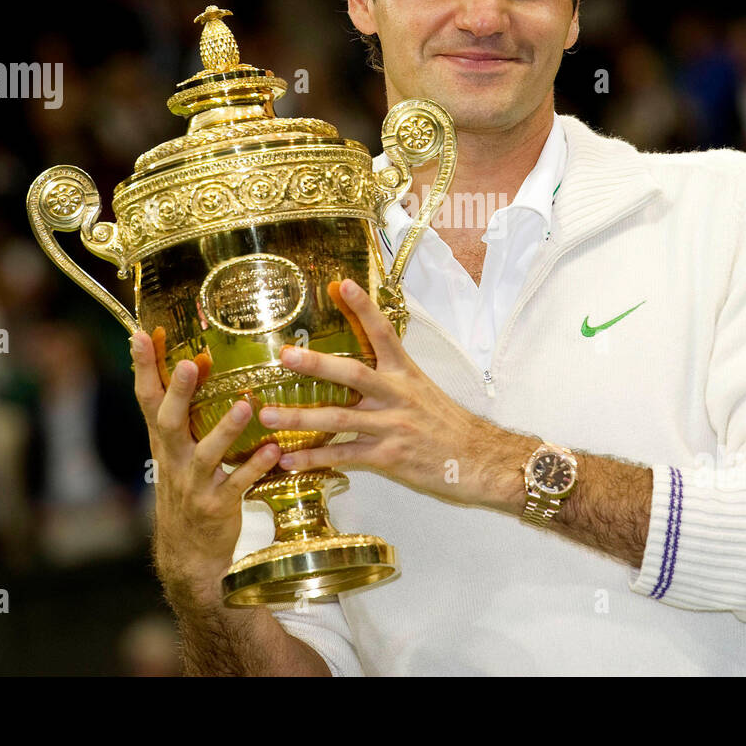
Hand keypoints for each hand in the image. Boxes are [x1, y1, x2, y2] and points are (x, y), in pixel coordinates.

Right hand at [132, 327, 280, 609]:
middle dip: (176, 393)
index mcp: (164, 442)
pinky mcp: (217, 507)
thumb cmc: (189, 490)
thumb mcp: (178, 451)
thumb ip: (185, 413)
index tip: (139, 335)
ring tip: (246, 406)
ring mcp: (193, 485)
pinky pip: (237, 485)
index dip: (141, 368)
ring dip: (225, 430)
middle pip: (169, 422)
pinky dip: (255, 468)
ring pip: (205, 455)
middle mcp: (173, 460)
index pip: (147, 399)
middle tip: (187, 363)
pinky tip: (274, 451)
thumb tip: (194, 361)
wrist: (189, 554)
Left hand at [259, 279, 534, 509]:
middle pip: (353, 374)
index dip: (363, 307)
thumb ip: (392, 377)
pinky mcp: (388, 456)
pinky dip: (314, 459)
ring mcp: (391, 426)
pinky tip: (288, 461)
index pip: (384, 333)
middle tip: (284, 356)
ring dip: (300, 418)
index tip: (341, 284)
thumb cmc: (449, 425)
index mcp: (406, 374)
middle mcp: (397, 395)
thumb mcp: (423, 391)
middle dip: (316, 364)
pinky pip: (344, 456)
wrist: (478, 459)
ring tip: (268, 416)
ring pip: (339, 419)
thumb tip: (361, 362)